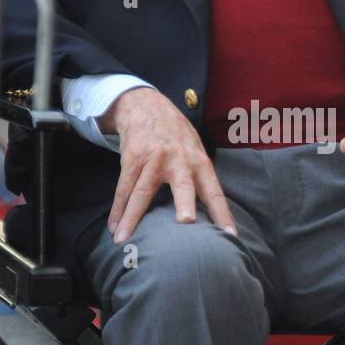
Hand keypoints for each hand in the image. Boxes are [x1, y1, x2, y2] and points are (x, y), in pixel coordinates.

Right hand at [99, 87, 237, 242]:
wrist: (146, 105)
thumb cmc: (175, 135)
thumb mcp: (195, 150)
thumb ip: (201, 177)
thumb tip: (212, 214)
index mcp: (199, 162)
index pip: (214, 192)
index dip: (222, 213)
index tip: (229, 235)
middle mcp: (179, 160)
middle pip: (183, 185)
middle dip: (185, 203)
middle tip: (186, 222)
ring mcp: (154, 158)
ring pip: (143, 192)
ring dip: (132, 218)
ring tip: (125, 239)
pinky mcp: (133, 157)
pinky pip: (124, 187)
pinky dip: (118, 209)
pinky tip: (114, 227)